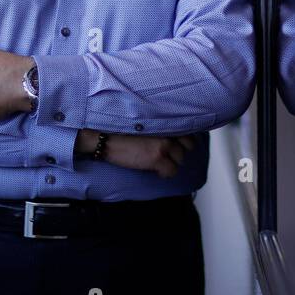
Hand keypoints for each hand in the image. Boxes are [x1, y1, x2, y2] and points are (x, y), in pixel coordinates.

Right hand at [76, 131, 198, 178]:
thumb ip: (160, 126)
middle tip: (167, 156)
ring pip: (180, 160)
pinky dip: (164, 173)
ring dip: (171, 163)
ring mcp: (164, 144)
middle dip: (178, 153)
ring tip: (158, 163)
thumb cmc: (121, 130)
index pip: (188, 131)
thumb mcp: (144, 123)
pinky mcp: (157, 158)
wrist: (106, 137)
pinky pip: (172, 171)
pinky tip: (155, 171)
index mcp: (165, 120)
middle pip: (187, 147)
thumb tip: (170, 137)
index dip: (184, 141)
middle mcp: (168, 131)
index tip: (177, 145)